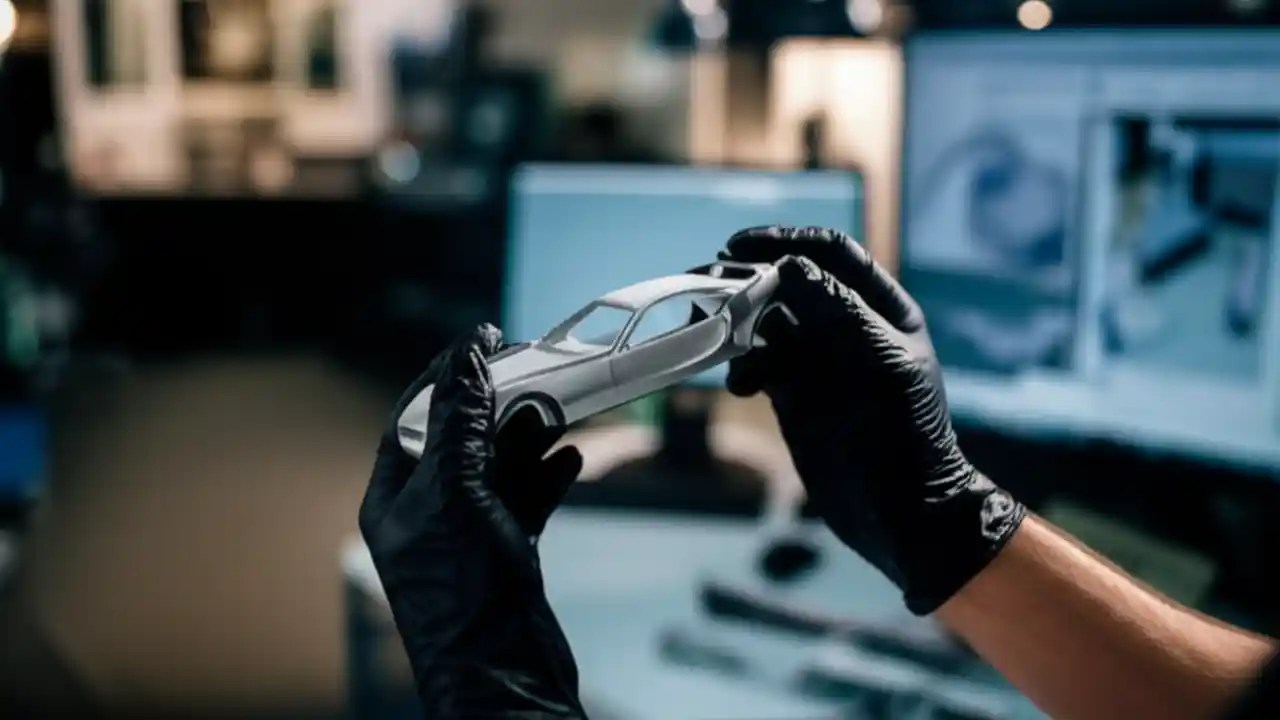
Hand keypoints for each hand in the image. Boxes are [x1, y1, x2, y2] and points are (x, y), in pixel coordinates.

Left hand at [359, 324, 586, 717]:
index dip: (447, 376)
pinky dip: (547, 476)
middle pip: (460, 437)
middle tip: (536, 373)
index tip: (484, 342)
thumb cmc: (466, 597)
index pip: (414, 418)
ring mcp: (466, 534)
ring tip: (557, 414)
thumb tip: (466, 362)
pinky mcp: (504, 551)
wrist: (507, 675)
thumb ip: (460, 426)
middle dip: (498, 406)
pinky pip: (525, 498)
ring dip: (529, 437)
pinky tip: (570, 461)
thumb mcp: (456, 495)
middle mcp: (425, 514)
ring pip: (498, 466)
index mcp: (394, 500)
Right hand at [721, 226, 1024, 613]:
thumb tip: (790, 264)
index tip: (740, 244)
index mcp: (881, 309)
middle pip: (789, 284)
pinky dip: (742, 367)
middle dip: (748, 280)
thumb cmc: (906, 431)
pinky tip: (741, 385)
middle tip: (705, 282)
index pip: (831, 254)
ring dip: (736, 324)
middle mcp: (847, 327)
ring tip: (706, 329)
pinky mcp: (793, 393)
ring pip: (766, 323)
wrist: (902, 508)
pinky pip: (757, 363)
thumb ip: (838, 309)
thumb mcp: (880, 361)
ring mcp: (818, 360)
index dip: (787, 241)